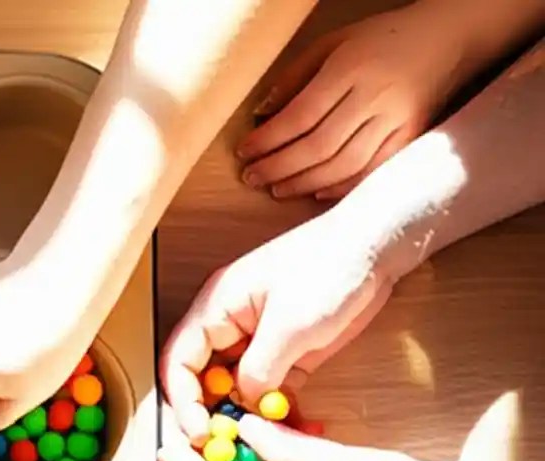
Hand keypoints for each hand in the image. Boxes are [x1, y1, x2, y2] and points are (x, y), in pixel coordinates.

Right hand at [160, 211, 392, 443]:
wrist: (375, 248)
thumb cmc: (328, 268)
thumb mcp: (290, 324)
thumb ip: (260, 369)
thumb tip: (245, 404)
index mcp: (217, 307)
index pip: (179, 359)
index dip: (182, 399)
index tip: (199, 432)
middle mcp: (229, 325)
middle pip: (202, 376)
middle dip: (208, 412)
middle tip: (223, 446)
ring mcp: (258, 339)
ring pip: (234, 386)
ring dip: (241, 414)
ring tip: (254, 443)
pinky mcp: (287, 351)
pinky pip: (267, 387)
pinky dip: (271, 409)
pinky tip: (284, 428)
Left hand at [237, 4, 465, 199]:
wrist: (448, 36)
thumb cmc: (381, 38)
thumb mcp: (332, 43)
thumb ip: (295, 77)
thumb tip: (262, 114)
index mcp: (351, 68)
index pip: (301, 115)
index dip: (269, 140)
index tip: (244, 152)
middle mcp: (375, 96)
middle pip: (320, 145)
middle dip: (280, 167)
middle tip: (252, 178)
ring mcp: (397, 119)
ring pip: (345, 164)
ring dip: (305, 182)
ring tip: (277, 189)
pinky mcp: (413, 136)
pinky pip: (374, 170)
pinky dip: (343, 186)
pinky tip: (316, 192)